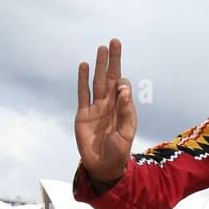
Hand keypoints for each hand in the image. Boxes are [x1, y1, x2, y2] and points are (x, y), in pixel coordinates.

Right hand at [75, 38, 136, 186]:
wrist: (102, 167)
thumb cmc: (118, 152)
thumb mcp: (125, 132)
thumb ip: (125, 111)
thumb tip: (122, 88)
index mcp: (123, 109)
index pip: (123, 88)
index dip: (122, 83)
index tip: (120, 87)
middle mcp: (110, 105)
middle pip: (110, 77)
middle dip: (113, 60)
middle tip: (114, 41)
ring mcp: (96, 108)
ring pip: (97, 82)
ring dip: (99, 65)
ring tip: (101, 48)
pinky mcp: (83, 114)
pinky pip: (83, 93)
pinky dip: (83, 79)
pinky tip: (85, 66)